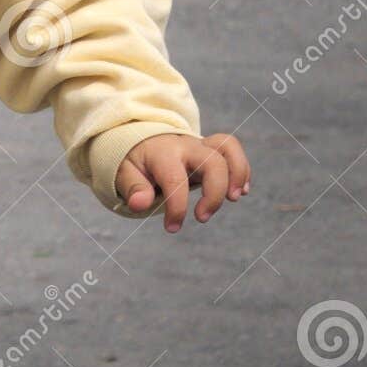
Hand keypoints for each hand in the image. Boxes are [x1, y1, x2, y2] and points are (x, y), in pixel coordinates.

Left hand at [115, 132, 250, 231]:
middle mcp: (185, 146)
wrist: (140, 139)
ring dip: (238, 173)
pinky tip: (241, 191)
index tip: (172, 227)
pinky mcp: (211, 149)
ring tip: (235, 198)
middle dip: (215, 193)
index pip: (175, 179)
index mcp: (161, 154)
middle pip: (212, 161)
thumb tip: (139, 204)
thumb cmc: (134, 160)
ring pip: (228, 147)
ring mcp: (200, 145)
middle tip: (202, 218)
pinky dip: (242, 170)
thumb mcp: (124, 173)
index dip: (177, 207)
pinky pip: (232, 150)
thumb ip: (133, 188)